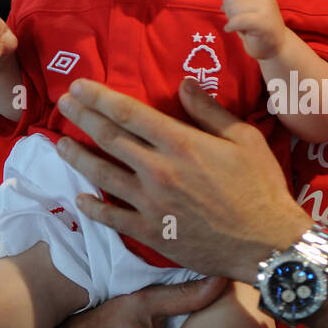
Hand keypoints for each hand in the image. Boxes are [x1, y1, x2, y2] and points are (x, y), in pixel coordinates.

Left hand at [55, 76, 307, 280]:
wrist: (267, 243)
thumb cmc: (261, 188)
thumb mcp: (244, 139)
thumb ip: (210, 112)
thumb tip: (183, 84)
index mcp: (181, 143)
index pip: (128, 113)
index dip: (99, 97)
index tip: (78, 86)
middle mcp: (158, 170)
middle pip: (109, 138)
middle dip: (82, 117)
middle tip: (64, 104)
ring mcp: (151, 204)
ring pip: (102, 175)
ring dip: (77, 157)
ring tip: (60, 144)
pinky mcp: (151, 233)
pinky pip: (112, 218)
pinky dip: (92, 207)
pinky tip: (80, 198)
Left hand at [221, 0, 288, 60]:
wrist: (277, 46)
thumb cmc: (258, 29)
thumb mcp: (247, 10)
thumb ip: (237, 2)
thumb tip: (223, 4)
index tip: (228, 4)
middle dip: (228, 9)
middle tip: (234, 19)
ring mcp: (266, 7)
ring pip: (234, 7)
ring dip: (230, 18)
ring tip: (237, 25)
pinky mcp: (263, 21)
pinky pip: (238, 20)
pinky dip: (231, 26)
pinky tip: (230, 30)